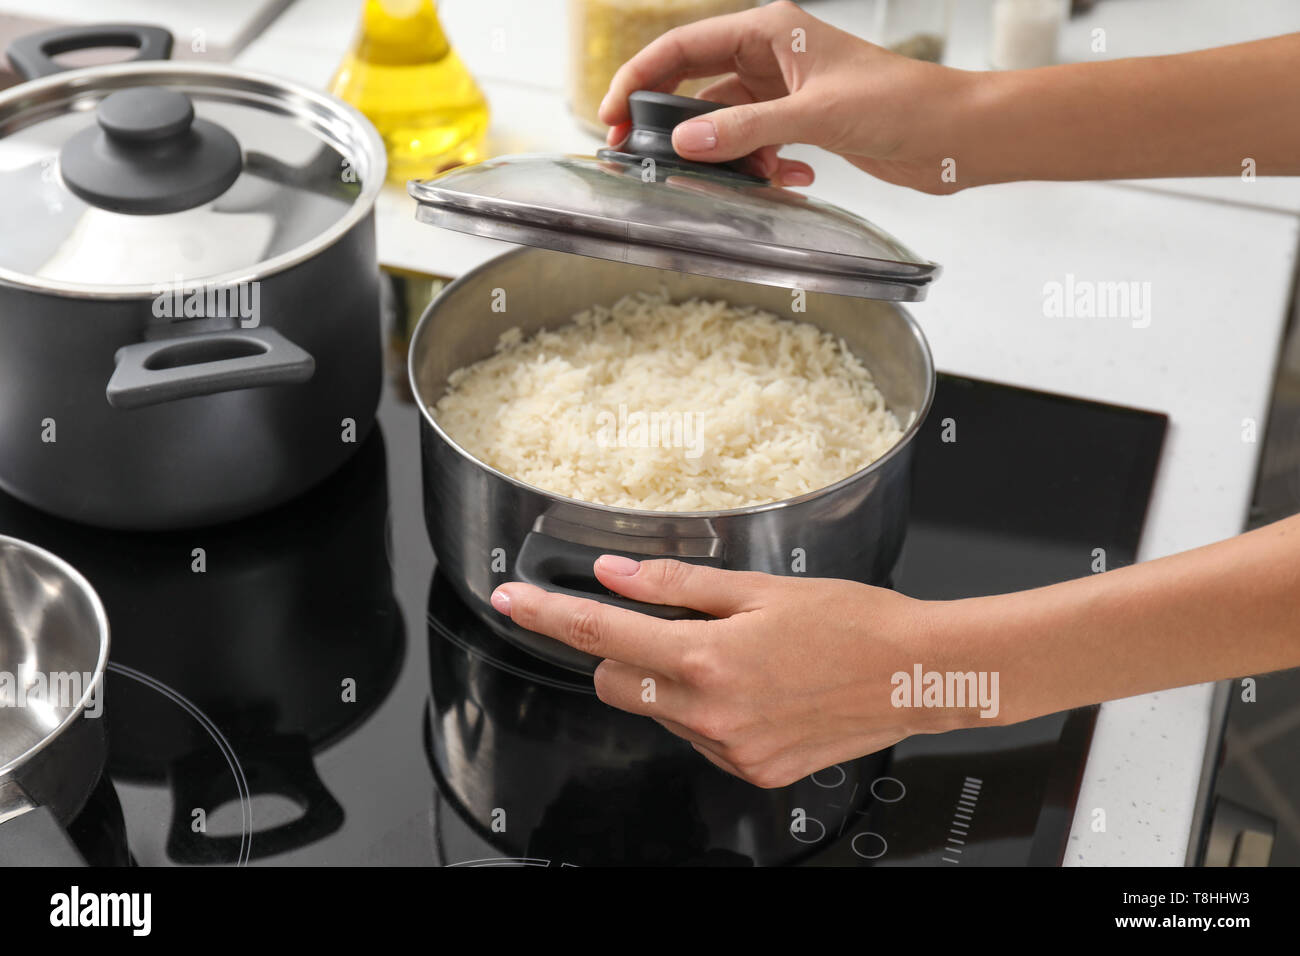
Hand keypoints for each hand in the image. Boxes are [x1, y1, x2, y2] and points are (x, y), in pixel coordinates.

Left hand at [490, 556, 969, 788]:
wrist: (921, 675)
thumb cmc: (853, 622)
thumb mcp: (760, 587)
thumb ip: (676, 583)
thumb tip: (613, 573)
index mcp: (708, 658)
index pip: (601, 636)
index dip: (547, 616)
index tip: (510, 602)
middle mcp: (711, 714)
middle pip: (617, 684)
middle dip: (624, 653)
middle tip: (670, 623)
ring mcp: (731, 750)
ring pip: (661, 711)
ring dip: (673, 680)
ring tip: (739, 654)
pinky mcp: (753, 771)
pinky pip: (700, 737)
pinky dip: (708, 709)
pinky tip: (757, 687)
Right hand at [597, 0, 980, 192]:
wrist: (954, 135)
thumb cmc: (902, 103)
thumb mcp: (815, 116)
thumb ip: (745, 130)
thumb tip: (686, 143)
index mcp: (771, 31)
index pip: (683, 47)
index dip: (639, 78)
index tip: (609, 113)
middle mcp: (773, 56)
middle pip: (696, 86)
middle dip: (673, 124)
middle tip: (642, 157)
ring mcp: (786, 91)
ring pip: (726, 123)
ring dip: (730, 155)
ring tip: (746, 177)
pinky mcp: (802, 124)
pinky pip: (757, 145)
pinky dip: (764, 166)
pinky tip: (792, 179)